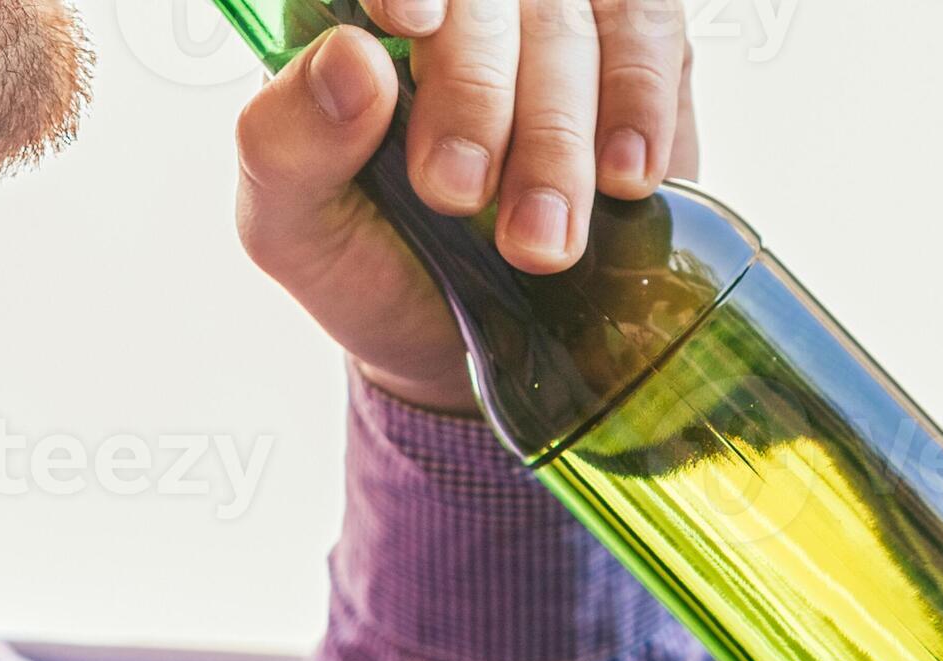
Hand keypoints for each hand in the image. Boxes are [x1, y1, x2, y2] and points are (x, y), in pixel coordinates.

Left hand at [233, 0, 701, 413]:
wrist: (471, 344)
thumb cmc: (372, 267)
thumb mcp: (291, 228)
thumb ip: (287, 142)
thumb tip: (350, 57)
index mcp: (355, 11)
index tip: (412, 23)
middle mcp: (461, 1)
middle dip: (480, 92)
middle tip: (460, 196)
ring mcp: (553, 18)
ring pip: (573, 15)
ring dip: (561, 130)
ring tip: (541, 239)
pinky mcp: (636, 50)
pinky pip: (655, 32)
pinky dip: (643, 103)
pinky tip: (627, 178)